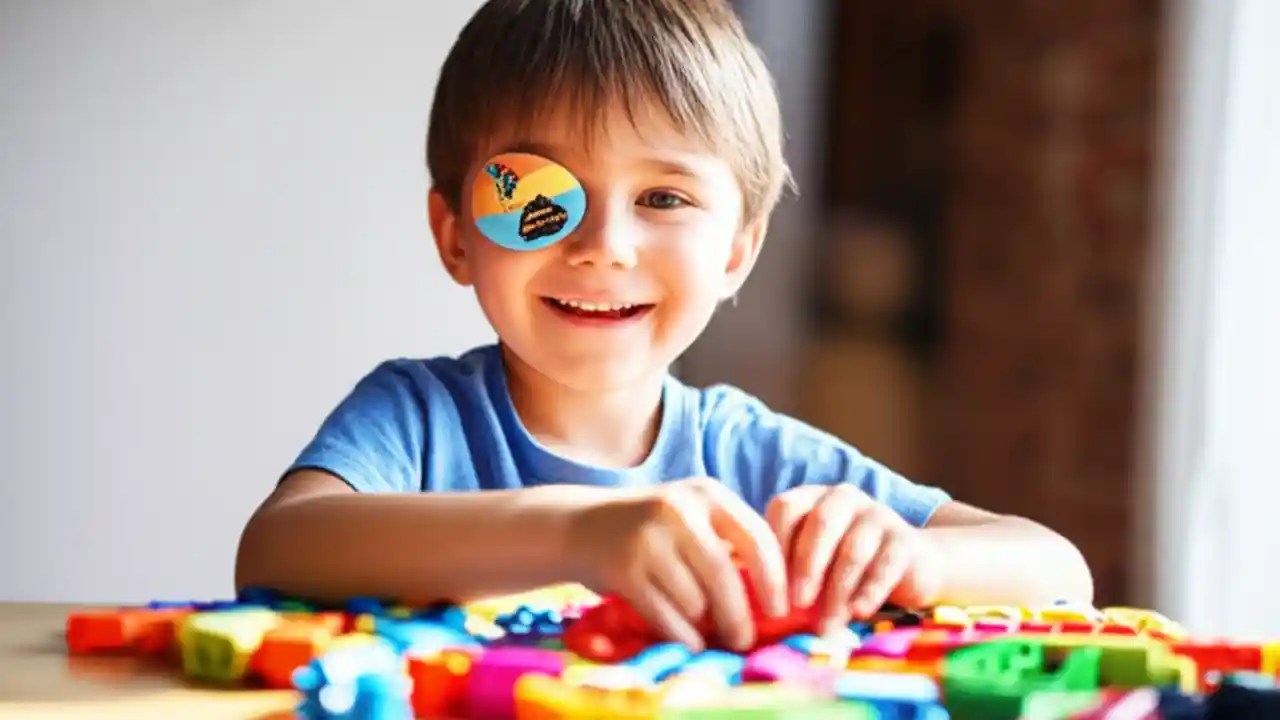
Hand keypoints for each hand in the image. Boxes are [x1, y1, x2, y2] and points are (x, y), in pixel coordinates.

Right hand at [566, 477, 787, 651]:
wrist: (581, 526)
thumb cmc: (652, 528)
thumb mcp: (692, 516)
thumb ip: (729, 542)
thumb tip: (775, 597)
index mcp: (707, 494)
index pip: (756, 538)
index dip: (774, 580)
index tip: (781, 611)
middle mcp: (677, 510)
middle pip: (724, 576)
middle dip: (740, 617)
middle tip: (745, 640)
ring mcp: (647, 539)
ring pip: (695, 601)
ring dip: (705, 627)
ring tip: (708, 634)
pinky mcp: (623, 570)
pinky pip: (666, 616)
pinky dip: (682, 635)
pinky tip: (687, 640)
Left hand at [766, 484, 942, 634]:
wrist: (907, 568)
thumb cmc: (842, 569)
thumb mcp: (811, 564)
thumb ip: (783, 571)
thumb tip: (752, 602)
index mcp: (812, 498)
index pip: (786, 508)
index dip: (775, 546)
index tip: (769, 588)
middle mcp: (843, 497)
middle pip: (820, 523)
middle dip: (806, 567)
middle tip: (797, 605)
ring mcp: (877, 514)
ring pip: (853, 550)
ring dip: (837, 592)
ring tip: (827, 625)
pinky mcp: (904, 539)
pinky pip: (885, 564)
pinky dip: (869, 590)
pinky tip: (859, 612)